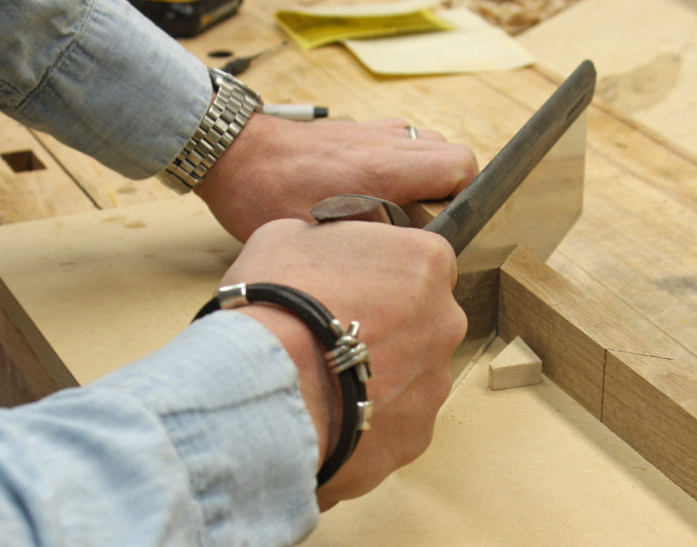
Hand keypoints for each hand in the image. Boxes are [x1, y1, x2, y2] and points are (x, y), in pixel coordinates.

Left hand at [196, 114, 477, 240]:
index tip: (441, 227)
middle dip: (443, 195)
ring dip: (419, 184)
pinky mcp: (360, 131)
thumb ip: (370, 246)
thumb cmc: (267, 194)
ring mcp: (376, 131)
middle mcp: (389, 141)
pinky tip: (368, 200)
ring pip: (426, 154)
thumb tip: (403, 265)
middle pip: (449, 160)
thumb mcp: (320, 237)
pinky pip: (400, 149)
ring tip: (391, 216)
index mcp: (387, 166)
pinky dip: (397, 173)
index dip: (463, 200)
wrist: (233, 153)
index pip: (461, 169)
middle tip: (414, 228)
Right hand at [218, 219, 465, 508]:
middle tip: (336, 340)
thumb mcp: (286, 237)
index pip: (426, 264)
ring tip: (326, 385)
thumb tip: (322, 254)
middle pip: (426, 324)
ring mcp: (434, 385)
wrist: (265, 384)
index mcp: (425, 263)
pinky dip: (368, 425)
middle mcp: (446, 323)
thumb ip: (326, 243)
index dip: (388, 277)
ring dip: (380, 381)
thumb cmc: (276, 301)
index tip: (358, 290)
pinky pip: (393, 426)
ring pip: (413, 379)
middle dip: (391, 331)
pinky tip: (328, 420)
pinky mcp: (415, 438)